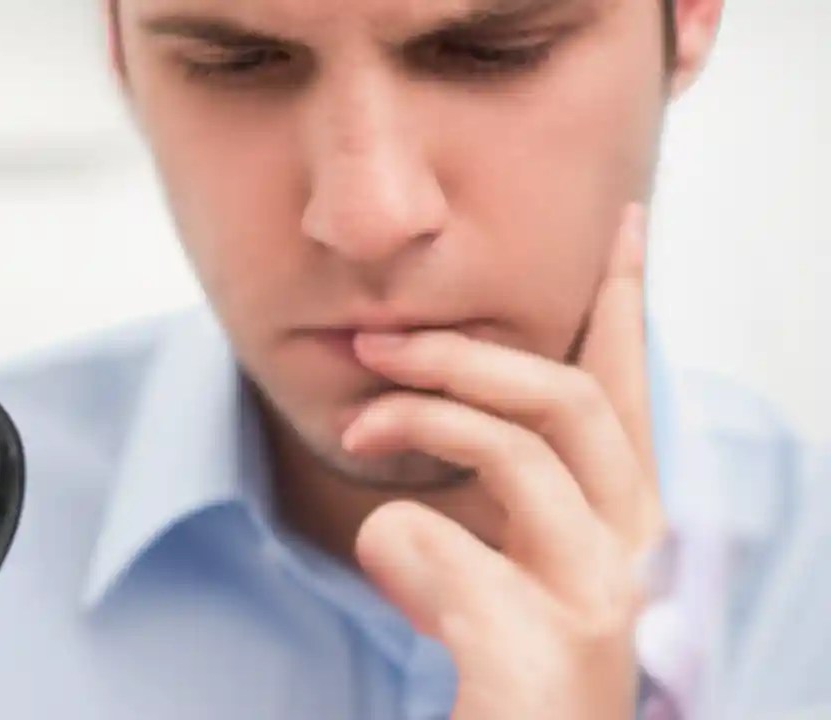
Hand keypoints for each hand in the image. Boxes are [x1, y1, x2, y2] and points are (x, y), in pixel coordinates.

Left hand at [346, 204, 663, 719]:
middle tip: (374, 342)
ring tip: (356, 430)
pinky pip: (444, 546)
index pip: (626, 393)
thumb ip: (479, 512)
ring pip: (516, 451)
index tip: (624, 219)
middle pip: (566, 398)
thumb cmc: (501, 677)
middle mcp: (631, 554)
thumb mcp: (498, 574)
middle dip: (462, 352)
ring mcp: (595, 601)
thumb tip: (393, 478)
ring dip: (419, 420)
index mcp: (621, 523)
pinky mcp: (541, 651)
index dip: (624, 303)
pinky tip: (387, 553)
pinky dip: (396, 538)